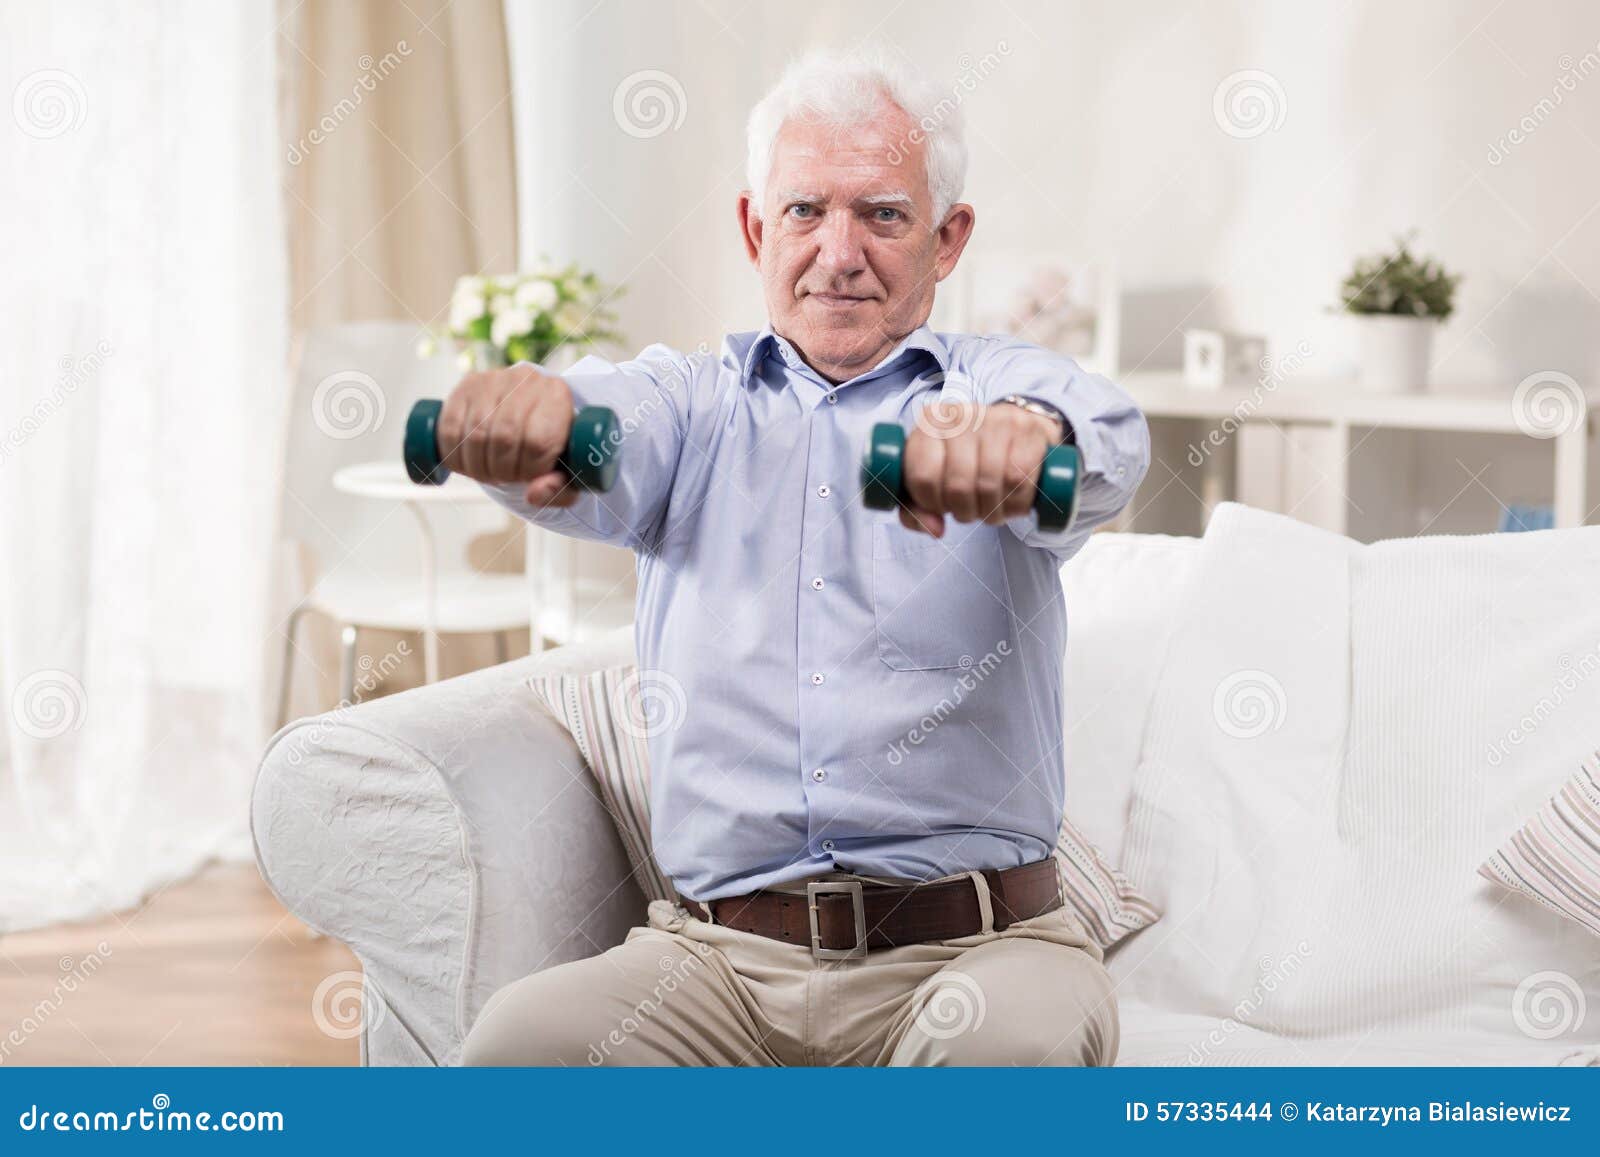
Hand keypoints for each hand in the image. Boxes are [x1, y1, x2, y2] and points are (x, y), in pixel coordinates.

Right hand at [435, 365, 579, 507]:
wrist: (531, 411)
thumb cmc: (551, 446)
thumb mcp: (565, 472)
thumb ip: (558, 490)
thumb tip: (533, 494)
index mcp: (558, 398)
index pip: (537, 442)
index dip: (527, 470)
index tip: (526, 479)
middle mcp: (528, 380)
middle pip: (504, 437)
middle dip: (500, 470)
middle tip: (503, 479)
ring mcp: (495, 379)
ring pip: (475, 433)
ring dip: (477, 466)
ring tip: (487, 473)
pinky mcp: (467, 384)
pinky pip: (450, 427)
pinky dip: (455, 455)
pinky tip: (466, 464)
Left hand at [899, 401, 1061, 536]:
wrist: (1016, 430)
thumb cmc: (969, 458)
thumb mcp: (934, 478)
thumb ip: (919, 510)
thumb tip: (936, 529)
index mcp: (929, 423)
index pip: (923, 476)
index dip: (932, 504)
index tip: (942, 506)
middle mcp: (960, 416)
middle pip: (958, 485)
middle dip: (965, 512)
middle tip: (970, 513)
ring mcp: (996, 420)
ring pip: (989, 485)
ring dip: (992, 512)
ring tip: (992, 511)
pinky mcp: (1027, 429)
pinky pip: (1018, 479)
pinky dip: (1016, 503)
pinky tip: (1013, 504)